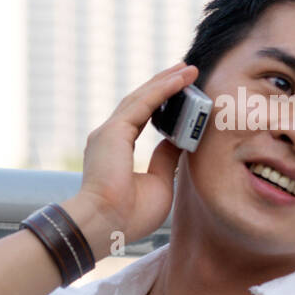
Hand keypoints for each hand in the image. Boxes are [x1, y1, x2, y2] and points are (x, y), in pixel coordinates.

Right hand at [75, 62, 198, 248]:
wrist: (107, 225)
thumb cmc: (130, 214)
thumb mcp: (159, 181)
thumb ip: (166, 158)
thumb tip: (178, 141)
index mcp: (117, 149)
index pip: (142, 117)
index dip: (161, 102)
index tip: (181, 92)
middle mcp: (110, 137)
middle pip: (141, 102)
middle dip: (164, 84)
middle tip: (185, 71)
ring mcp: (109, 132)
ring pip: (142, 98)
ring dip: (166, 81)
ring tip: (187, 69)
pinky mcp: (114, 131)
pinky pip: (144, 103)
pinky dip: (163, 89)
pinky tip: (180, 79)